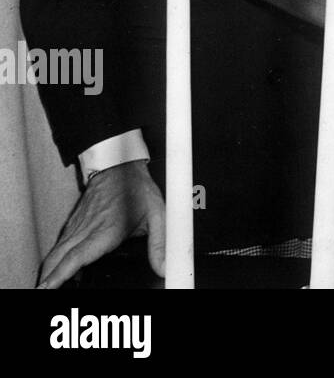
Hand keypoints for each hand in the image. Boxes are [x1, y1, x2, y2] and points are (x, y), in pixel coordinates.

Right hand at [37, 160, 164, 288]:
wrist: (120, 164)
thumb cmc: (137, 188)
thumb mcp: (158, 214)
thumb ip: (160, 244)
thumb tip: (165, 268)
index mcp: (106, 229)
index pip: (77, 256)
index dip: (60, 275)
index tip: (48, 288)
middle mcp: (87, 229)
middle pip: (58, 259)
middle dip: (47, 279)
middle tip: (43, 293)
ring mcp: (76, 226)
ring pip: (55, 253)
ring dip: (48, 271)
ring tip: (46, 288)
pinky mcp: (73, 224)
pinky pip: (58, 246)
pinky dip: (53, 261)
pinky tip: (55, 272)